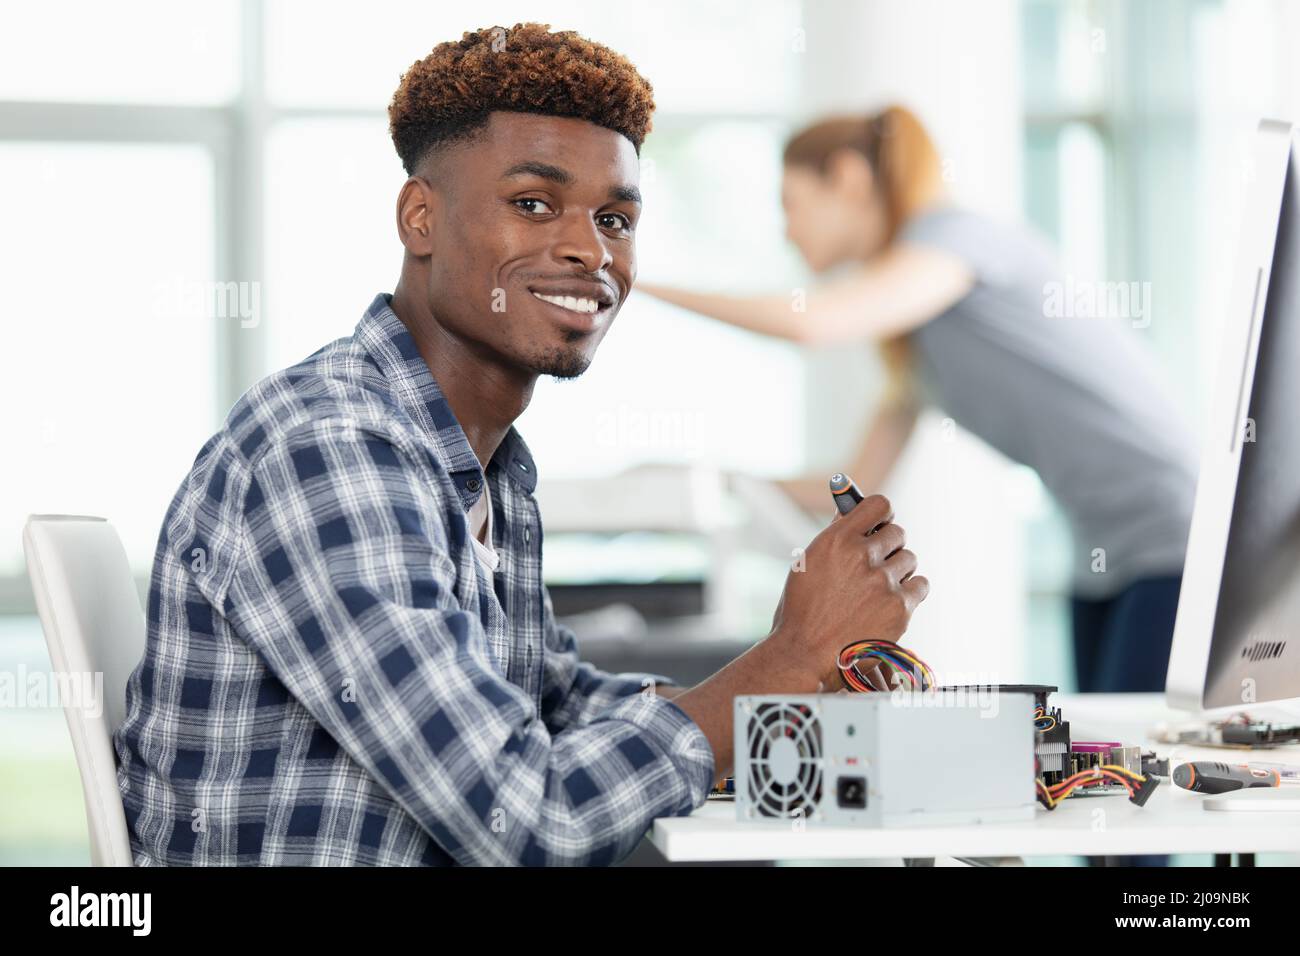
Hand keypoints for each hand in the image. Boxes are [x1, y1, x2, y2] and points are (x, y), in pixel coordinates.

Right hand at [766, 493, 928, 689]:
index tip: (881, 523)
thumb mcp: (808, 565)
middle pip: (897, 533)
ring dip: (898, 571)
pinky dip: (910, 593)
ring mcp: (882, 582)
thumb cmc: (801, 612)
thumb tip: (850, 511)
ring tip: (879, 590)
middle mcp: (861, 556)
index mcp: (836, 540)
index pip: (878, 505)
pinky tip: (891, 603)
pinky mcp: (899, 607)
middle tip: (876, 565)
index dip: (883, 514)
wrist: (804, 656)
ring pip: (909, 559)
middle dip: (889, 547)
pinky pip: (920, 585)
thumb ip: (834, 537)